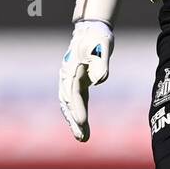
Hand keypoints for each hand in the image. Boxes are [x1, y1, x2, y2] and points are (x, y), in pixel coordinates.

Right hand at [59, 21, 113, 141]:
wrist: (91, 30)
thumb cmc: (97, 38)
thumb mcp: (103, 47)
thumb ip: (101, 63)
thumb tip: (100, 79)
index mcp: (72, 69)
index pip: (74, 92)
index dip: (77, 108)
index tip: (82, 122)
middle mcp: (67, 77)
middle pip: (69, 102)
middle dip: (75, 121)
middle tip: (82, 138)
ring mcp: (70, 80)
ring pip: (69, 104)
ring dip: (74, 121)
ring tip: (82, 138)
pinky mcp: (77, 82)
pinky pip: (75, 101)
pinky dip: (77, 113)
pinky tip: (82, 127)